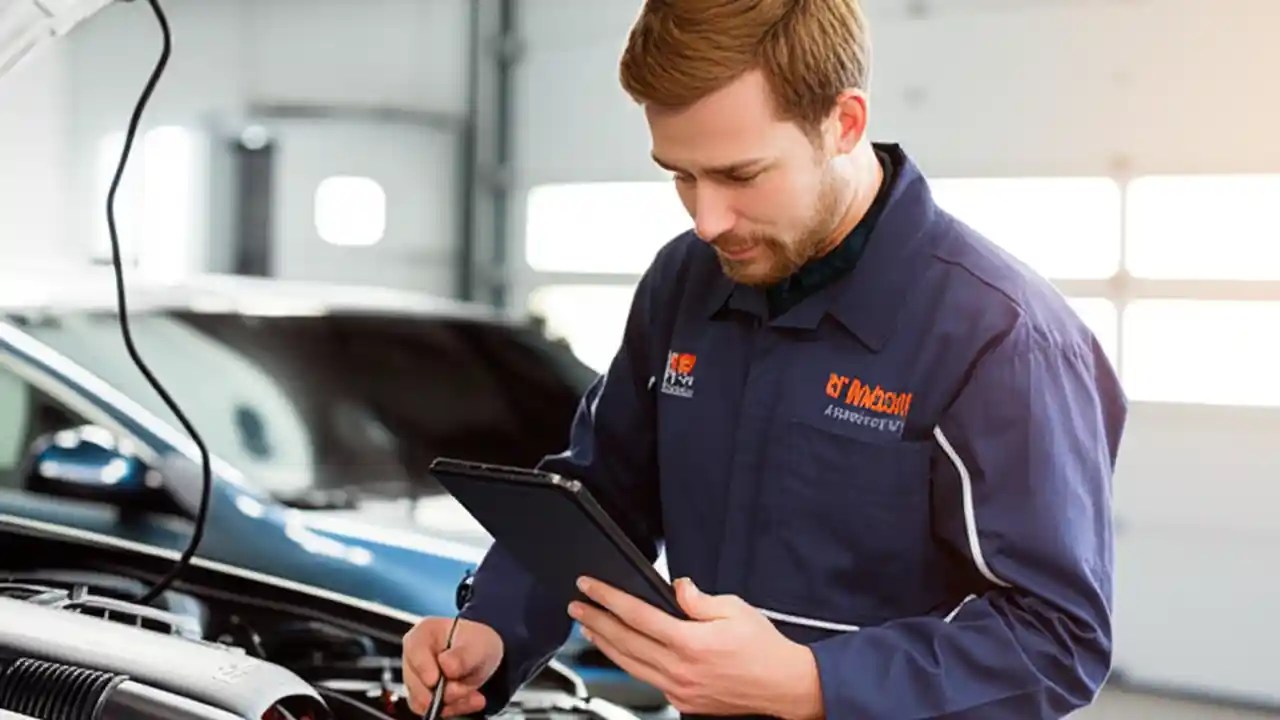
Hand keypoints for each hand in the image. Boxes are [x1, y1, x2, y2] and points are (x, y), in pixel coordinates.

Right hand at [402, 617, 503, 717]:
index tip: (435, 680)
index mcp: (424, 634)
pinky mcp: (421, 696)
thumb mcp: (478, 645)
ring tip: (472, 694)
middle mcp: (414, 656)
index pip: (415, 651)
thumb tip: (446, 666)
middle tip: (465, 688)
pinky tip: (470, 700)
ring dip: (452, 702)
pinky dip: (454, 708)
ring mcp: (415, 678)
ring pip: (422, 701)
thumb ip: (463, 656)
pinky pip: (431, 710)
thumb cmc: (475, 643)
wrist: (481, 656)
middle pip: (416, 682)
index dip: (423, 668)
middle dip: (444, 691)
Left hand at [568, 577, 823, 719]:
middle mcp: (679, 669)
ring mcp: (679, 689)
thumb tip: (676, 586)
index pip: (636, 615)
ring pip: (630, 665)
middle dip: (596, 621)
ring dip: (605, 644)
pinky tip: (621, 652)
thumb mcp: (735, 610)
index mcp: (690, 642)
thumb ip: (699, 599)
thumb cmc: (764, 648)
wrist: (785, 686)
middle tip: (576, 606)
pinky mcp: (684, 702)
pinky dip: (629, 664)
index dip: (608, 598)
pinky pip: (647, 680)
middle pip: (625, 641)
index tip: (589, 586)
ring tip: (589, 628)